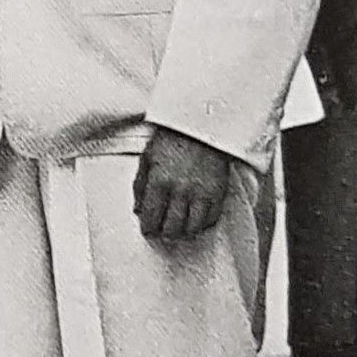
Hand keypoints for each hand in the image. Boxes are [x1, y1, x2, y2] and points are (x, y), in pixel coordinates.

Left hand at [132, 126, 238, 241]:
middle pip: (171, 228)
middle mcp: (180, 190)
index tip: (148, 229)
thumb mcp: (148, 157)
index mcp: (159, 181)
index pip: (150, 218)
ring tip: (179, 227)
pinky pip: (212, 219)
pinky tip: (196, 219)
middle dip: (164, 232)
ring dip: (183, 231)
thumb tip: (138, 211)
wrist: (203, 124)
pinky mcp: (219, 192)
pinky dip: (203, 224)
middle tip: (163, 229)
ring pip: (192, 228)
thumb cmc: (172, 139)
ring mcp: (202, 192)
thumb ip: (140, 186)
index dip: (148, 228)